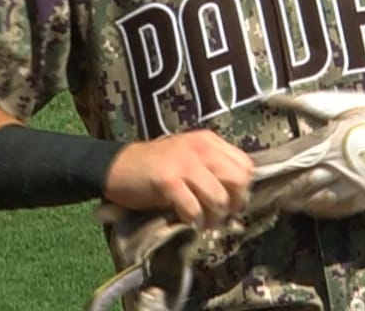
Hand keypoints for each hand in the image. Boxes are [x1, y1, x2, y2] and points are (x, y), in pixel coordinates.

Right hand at [102, 130, 253, 228]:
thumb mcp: (190, 159)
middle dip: (233, 204)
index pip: (246, 166)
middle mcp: (201, 148)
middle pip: (239, 181)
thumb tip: (238, 198)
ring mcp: (184, 163)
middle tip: (218, 215)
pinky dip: (193, 221)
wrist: (117, 166)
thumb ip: (213, 170)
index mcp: (209, 141)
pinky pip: (194, 208)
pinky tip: (186, 221)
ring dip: (213, 217)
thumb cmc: (156, 167)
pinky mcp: (168, 180)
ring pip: (220, 198)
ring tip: (202, 222)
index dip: (242, 189)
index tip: (230, 203)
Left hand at [251, 89, 364, 218]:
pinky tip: (299, 208)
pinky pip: (330, 210)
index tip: (244, 171)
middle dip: (266, 192)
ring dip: (285, 202)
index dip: (262, 167)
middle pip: (290, 186)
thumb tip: (273, 98)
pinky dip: (311, 210)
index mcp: (327, 142)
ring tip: (264, 205)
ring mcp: (349, 189)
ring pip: (307, 202)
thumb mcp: (343, 103)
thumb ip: (306, 104)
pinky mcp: (363, 201)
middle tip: (245, 197)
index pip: (284, 159)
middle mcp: (334, 170)